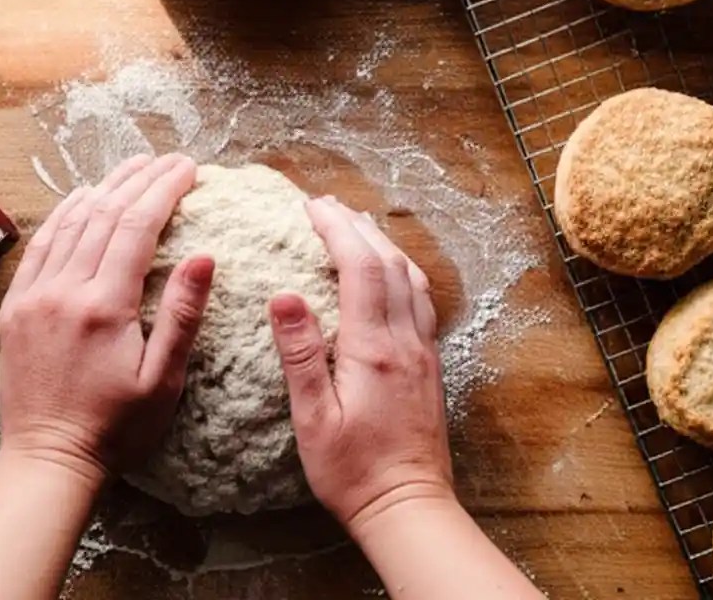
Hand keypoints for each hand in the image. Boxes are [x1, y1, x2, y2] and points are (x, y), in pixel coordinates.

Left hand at [0, 154, 213, 485]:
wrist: (48, 459)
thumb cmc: (115, 428)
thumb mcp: (163, 380)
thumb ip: (183, 315)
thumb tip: (204, 256)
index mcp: (104, 306)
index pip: (137, 226)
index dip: (165, 189)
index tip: (189, 169)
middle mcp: (64, 291)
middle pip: (105, 215)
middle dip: (140, 180)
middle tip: (168, 160)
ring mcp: (34, 296)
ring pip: (71, 223)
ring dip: (104, 189)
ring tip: (133, 167)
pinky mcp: (15, 308)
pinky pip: (40, 247)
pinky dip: (63, 216)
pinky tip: (80, 199)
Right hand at [270, 197, 452, 533]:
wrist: (408, 506)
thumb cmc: (353, 472)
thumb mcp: (312, 419)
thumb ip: (300, 355)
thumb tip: (283, 298)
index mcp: (374, 349)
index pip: (359, 268)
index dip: (337, 229)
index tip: (312, 207)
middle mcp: (405, 342)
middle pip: (388, 263)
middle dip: (357, 226)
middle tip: (327, 206)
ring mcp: (422, 352)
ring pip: (411, 278)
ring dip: (383, 244)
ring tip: (356, 226)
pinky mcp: (428, 366)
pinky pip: (420, 301)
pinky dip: (401, 272)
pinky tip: (389, 274)